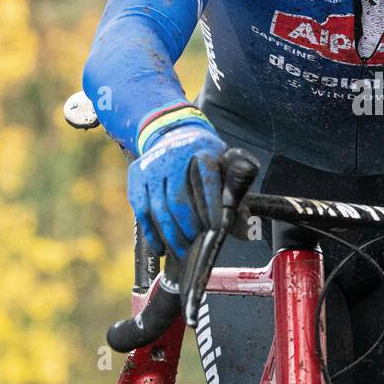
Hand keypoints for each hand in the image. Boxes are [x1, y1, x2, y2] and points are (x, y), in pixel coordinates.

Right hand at [127, 117, 225, 258]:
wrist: (175, 134)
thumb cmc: (207, 160)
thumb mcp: (225, 167)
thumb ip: (237, 196)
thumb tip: (247, 229)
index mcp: (202, 149)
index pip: (207, 180)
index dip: (212, 206)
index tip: (217, 228)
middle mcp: (173, 155)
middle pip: (178, 199)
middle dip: (188, 226)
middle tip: (196, 243)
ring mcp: (152, 165)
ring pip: (158, 208)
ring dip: (170, 234)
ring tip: (182, 249)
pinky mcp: (137, 176)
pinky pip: (142, 210)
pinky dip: (151, 233)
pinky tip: (161, 248)